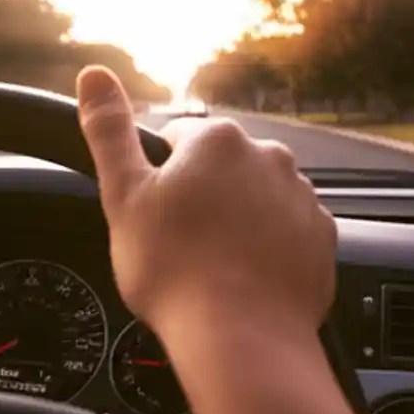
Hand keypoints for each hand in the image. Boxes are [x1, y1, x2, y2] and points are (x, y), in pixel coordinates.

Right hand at [76, 66, 336, 337]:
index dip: (157, 178)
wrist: (241, 338)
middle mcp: (268, 157)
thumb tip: (92, 75)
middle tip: (179, 244)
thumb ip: (109, 129)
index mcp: (216, 140)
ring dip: (237, 221)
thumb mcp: (123, 195)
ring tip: (213, 266)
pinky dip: (268, 249)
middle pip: (220, 169)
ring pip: (256, 199)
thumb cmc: (175, 270)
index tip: (153, 215)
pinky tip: (245, 279)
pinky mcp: (322, 238)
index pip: (176, 140)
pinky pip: (287, 233)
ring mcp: (301, 197)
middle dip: (202, 197)